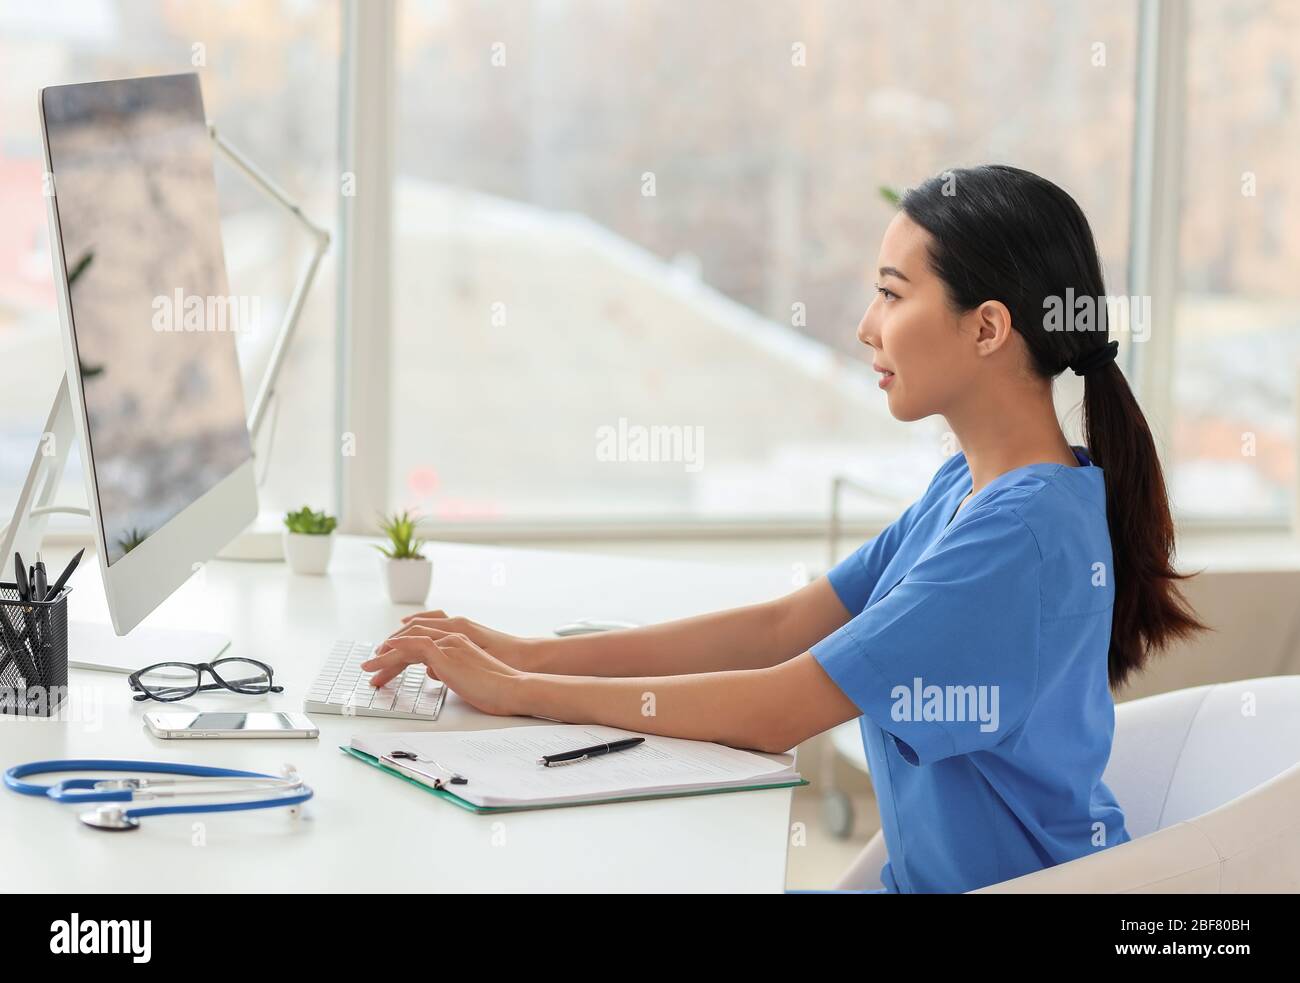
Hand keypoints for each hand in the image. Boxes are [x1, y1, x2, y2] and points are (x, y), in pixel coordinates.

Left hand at [366, 632, 528, 716]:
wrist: (513, 688)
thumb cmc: (497, 688)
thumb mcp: (466, 677)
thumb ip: (448, 670)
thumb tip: (431, 671)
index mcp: (458, 643)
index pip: (422, 642)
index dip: (402, 651)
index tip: (387, 663)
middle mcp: (452, 639)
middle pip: (411, 640)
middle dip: (388, 653)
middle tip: (371, 668)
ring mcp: (449, 644)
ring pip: (409, 641)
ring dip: (385, 654)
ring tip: (369, 667)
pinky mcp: (446, 653)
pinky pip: (415, 644)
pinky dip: (397, 647)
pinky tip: (384, 652)